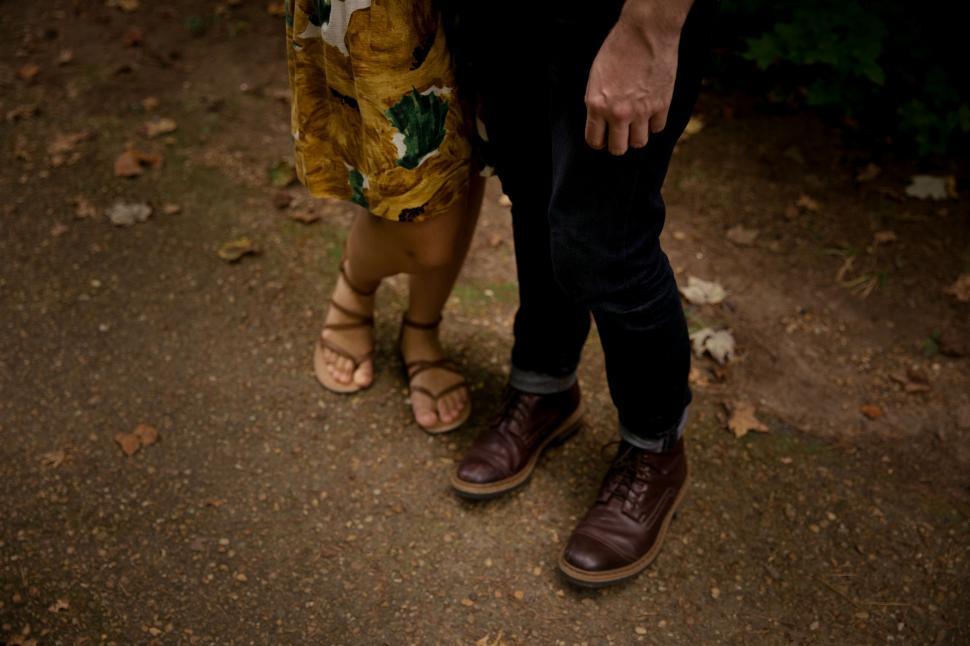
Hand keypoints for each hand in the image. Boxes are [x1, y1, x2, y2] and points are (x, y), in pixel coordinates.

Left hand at [584, 1, 691, 155]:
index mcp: (597, 105)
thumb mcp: (596, 78)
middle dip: (618, 144)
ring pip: (639, 143)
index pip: (595, 141)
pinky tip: (652, 111)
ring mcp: (641, 111)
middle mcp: (618, 113)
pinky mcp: (662, 105)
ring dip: (638, 135)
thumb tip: (601, 121)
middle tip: (622, 134)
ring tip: (638, 123)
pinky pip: (657, 128)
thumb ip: (597, 102)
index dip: (600, 142)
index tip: (604, 138)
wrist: (646, 33)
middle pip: (618, 149)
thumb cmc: (618, 49)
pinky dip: (655, 123)